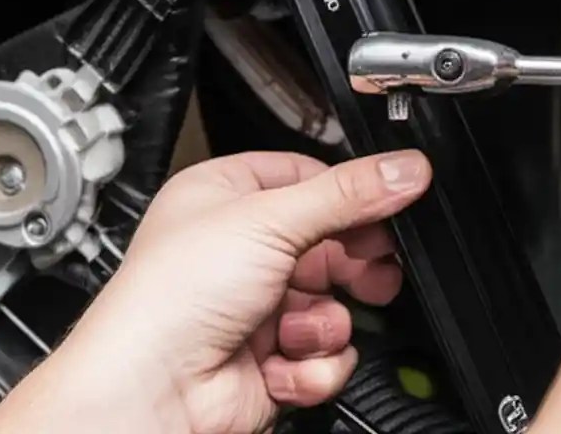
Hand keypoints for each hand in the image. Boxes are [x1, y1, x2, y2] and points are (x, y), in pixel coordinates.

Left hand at [0, 150, 431, 433]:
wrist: (153, 392)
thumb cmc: (171, 297)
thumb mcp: (270, 221)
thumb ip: (349, 195)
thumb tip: (407, 169)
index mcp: (225, 198)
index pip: (307, 180)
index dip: (348, 196)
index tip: (387, 204)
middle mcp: (238, 251)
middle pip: (329, 245)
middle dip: (351, 266)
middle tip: (374, 269)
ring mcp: (255, 308)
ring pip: (333, 306)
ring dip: (323, 323)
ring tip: (298, 327)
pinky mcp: (269, 359)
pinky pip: (324, 355)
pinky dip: (313, 365)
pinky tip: (285, 363)